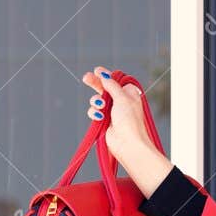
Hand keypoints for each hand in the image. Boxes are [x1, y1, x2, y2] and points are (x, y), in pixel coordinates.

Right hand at [81, 66, 171, 197]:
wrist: (127, 144)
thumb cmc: (129, 121)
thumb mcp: (122, 98)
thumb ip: (111, 85)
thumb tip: (104, 76)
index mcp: (128, 94)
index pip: (115, 81)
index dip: (106, 76)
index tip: (97, 70)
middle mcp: (120, 102)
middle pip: (104, 88)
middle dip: (95, 83)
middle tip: (86, 78)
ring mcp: (112, 112)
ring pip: (97, 100)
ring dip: (96, 101)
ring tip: (100, 105)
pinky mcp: (104, 122)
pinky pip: (94, 112)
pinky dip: (94, 113)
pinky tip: (99, 117)